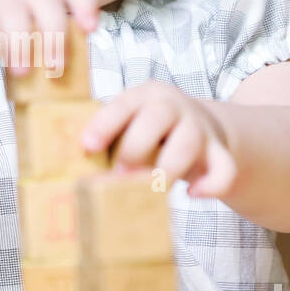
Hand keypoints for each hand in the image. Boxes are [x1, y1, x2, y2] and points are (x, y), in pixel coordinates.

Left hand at [80, 79, 237, 197]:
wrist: (200, 126)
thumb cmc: (148, 130)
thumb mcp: (129, 122)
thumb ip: (108, 137)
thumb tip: (65, 167)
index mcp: (144, 96)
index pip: (123, 104)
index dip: (105, 125)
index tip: (87, 146)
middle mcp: (174, 107)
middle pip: (157, 118)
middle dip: (135, 147)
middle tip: (119, 175)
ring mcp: (199, 128)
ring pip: (188, 142)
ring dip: (167, 168)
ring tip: (151, 188)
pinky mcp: (220, 152)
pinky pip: (224, 168)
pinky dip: (213, 184)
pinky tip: (193, 195)